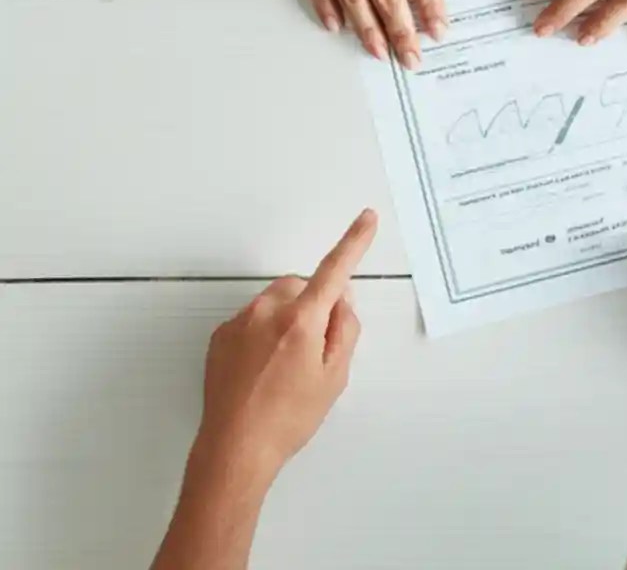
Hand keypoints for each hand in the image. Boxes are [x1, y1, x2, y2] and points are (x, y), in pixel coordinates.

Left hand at [194, 209, 377, 474]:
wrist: (235, 448)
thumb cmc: (290, 417)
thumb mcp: (334, 376)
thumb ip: (344, 329)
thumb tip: (341, 299)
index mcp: (301, 320)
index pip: (334, 271)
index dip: (354, 242)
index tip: (366, 218)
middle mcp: (267, 311)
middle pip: (302, 287)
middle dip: (314, 305)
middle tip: (317, 351)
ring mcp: (239, 322)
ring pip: (277, 303)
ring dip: (288, 320)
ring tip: (286, 368)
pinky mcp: (220, 335)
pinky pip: (253, 320)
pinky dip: (264, 334)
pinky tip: (264, 371)